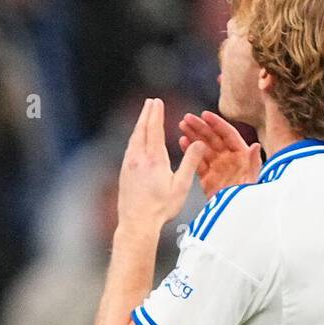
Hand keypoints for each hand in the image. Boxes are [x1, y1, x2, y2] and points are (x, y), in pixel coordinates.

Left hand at [117, 98, 204, 232]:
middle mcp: (139, 158)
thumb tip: (199, 143)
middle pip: (141, 130)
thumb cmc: (161, 208)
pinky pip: (129, 149)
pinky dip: (134, 138)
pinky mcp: (124, 173)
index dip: (156, 114)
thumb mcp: (181, 186)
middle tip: (150, 102)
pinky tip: (136, 140)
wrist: (137, 223)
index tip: (157, 101)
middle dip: (146, 114)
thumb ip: (190, 162)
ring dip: (139, 125)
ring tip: (144, 116)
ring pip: (133, 139)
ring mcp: (129, 165)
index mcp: (154, 159)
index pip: (154, 129)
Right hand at [178, 111, 261, 196]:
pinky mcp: (207, 179)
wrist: (237, 221)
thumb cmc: (248, 202)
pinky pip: (198, 162)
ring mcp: (218, 169)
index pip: (228, 134)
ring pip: (204, 148)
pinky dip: (189, 152)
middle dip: (200, 127)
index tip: (205, 114)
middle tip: (187, 118)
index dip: (217, 124)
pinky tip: (181, 142)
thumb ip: (254, 164)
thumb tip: (255, 145)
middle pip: (214, 138)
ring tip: (181, 126)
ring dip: (193, 136)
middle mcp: (229, 159)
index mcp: (241, 156)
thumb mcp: (252, 183)